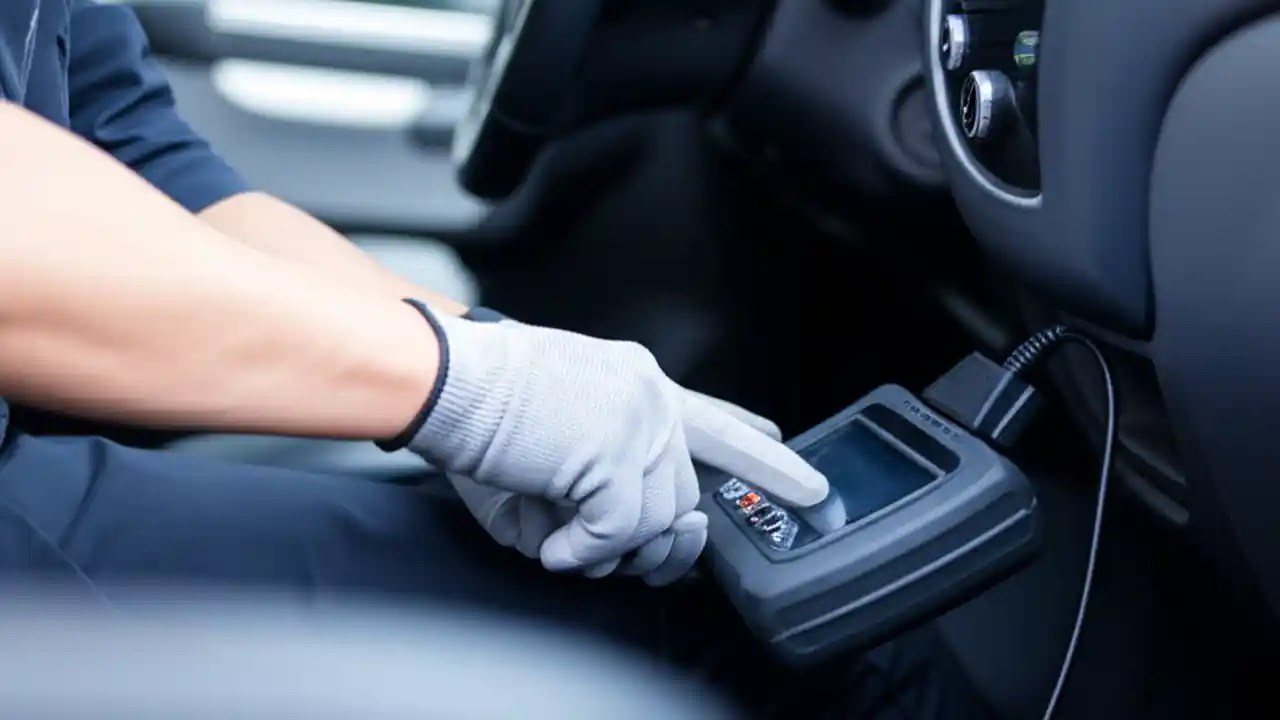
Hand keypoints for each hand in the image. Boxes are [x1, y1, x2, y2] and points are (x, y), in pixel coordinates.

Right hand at [447, 389, 794, 583]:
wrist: (447, 378)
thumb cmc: (482, 404)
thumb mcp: (559, 434)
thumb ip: (607, 476)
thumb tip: (638, 539)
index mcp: (637, 383)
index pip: (713, 419)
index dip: (756, 446)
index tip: (791, 456)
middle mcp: (650, 398)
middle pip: (682, 494)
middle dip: (654, 544)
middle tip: (597, 554)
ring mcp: (640, 424)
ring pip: (654, 520)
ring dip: (604, 548)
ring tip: (558, 537)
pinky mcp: (618, 455)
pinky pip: (620, 534)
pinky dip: (582, 552)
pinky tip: (554, 544)